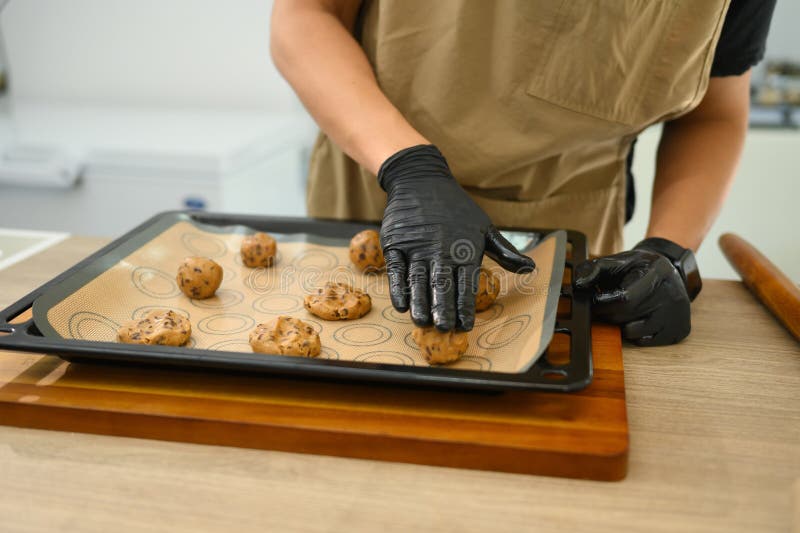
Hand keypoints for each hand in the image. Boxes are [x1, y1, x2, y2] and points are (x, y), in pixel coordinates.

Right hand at [378, 145, 534, 330]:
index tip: (466, 326)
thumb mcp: (485, 227)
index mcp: (465, 249)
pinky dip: (398, 288)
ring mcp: (416, 247)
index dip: (466, 306)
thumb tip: (531, 269)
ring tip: (423, 322)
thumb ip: (505, 252)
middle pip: (442, 284)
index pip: (466, 283)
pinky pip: (397, 270)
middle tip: (444, 329)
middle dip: (444, 308)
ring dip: (421, 302)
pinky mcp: (396, 243)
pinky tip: (401, 305)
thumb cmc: (455, 208)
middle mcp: (441, 250)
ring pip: (419, 279)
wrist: (421, 180)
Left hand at [573, 240, 697, 345]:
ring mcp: (678, 315)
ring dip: (620, 324)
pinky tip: (638, 318)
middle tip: (603, 307)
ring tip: (624, 309)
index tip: (592, 302)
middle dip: (607, 314)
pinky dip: (635, 334)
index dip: (602, 304)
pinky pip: (645, 341)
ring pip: (633, 333)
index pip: (624, 298)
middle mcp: (673, 296)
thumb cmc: (640, 267)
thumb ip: (595, 269)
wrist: (671, 272)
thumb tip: (579, 284)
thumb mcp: (619, 260)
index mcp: (658, 273)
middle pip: (626, 317)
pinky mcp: (679, 330)